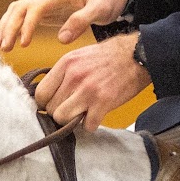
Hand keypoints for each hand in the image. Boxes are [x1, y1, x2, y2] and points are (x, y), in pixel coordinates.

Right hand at [0, 0, 130, 50]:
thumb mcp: (101, 9)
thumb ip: (81, 22)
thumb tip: (61, 39)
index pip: (35, 8)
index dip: (27, 26)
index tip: (23, 44)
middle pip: (20, 7)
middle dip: (9, 27)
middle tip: (3, 48)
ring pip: (18, 9)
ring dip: (7, 26)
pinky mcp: (47, 7)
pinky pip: (25, 14)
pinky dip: (15, 26)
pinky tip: (9, 40)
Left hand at [34, 34, 149, 131]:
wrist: (138, 55)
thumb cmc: (110, 56)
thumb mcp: (81, 56)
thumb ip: (64, 73)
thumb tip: (49, 94)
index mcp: (66, 63)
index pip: (41, 93)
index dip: (46, 103)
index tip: (55, 104)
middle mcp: (74, 76)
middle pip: (52, 109)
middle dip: (61, 112)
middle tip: (73, 109)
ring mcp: (88, 90)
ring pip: (63, 118)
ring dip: (73, 120)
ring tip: (83, 113)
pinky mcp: (103, 102)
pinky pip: (87, 125)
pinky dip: (92, 124)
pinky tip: (97, 115)